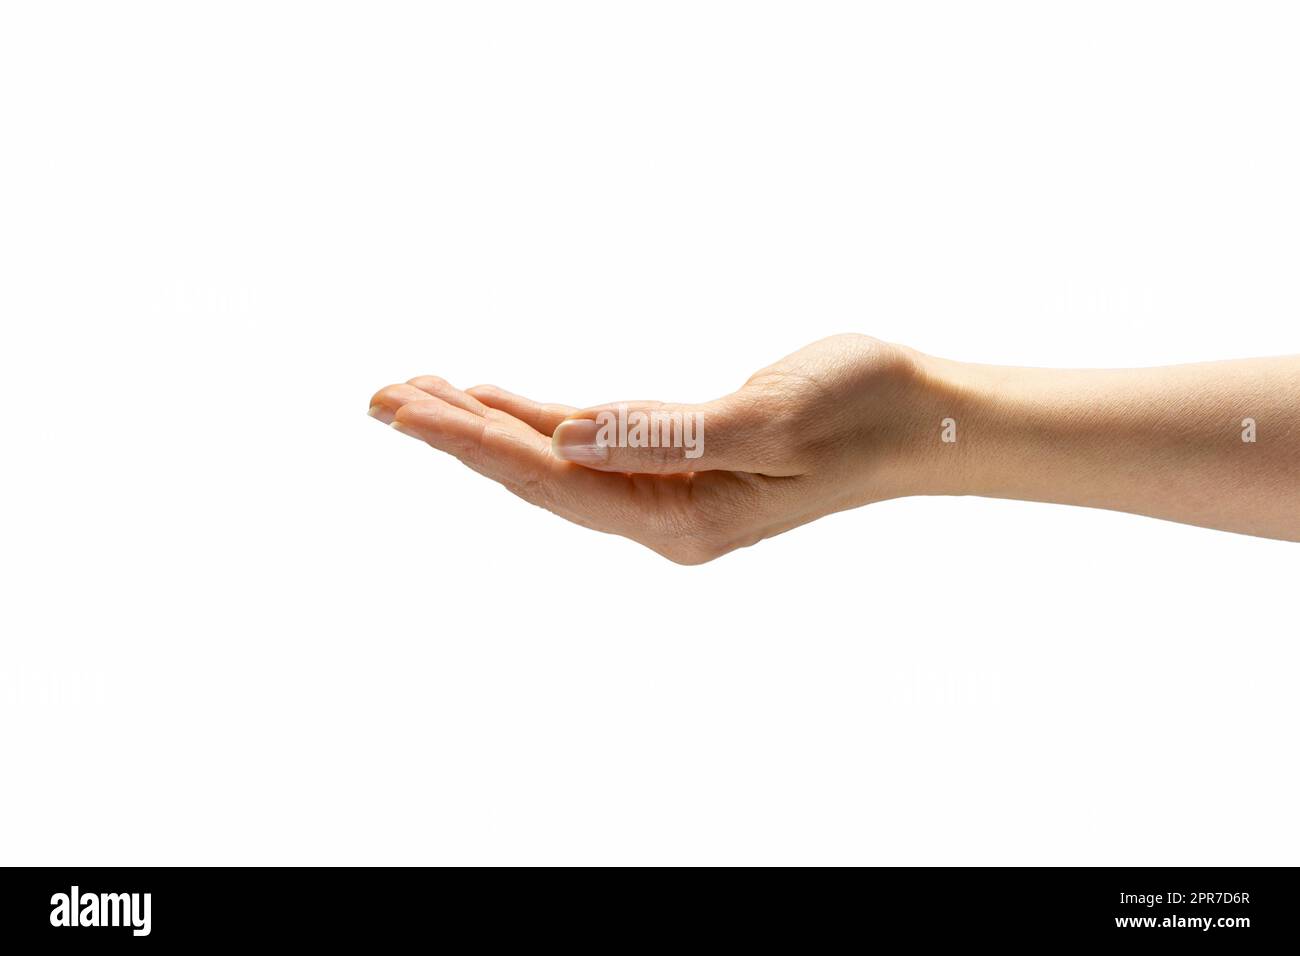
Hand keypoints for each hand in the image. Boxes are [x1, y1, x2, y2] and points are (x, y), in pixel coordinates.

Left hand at [367, 334, 927, 562]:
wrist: (920, 414)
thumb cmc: (860, 409)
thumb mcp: (767, 420)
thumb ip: (664, 434)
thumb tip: (565, 437)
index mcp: (679, 518)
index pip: (551, 479)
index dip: (473, 442)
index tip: (403, 407)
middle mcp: (662, 514)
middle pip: (536, 474)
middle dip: (457, 435)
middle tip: (380, 396)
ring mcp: (667, 490)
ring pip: (554, 458)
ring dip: (487, 426)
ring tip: (414, 393)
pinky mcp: (678, 457)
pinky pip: (589, 441)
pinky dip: (535, 418)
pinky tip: (491, 398)